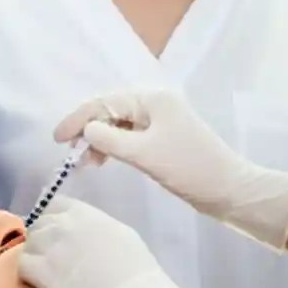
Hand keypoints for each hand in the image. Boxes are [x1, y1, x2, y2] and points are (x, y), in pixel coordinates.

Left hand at [20, 197, 194, 287]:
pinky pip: (23, 264)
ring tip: (48, 269)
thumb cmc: (135, 268)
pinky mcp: (38, 271)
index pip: (56, 205)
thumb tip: (87, 230)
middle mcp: (62, 224)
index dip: (56, 219)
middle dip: (44, 237)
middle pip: (40, 224)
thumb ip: (97, 226)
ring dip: (35, 254)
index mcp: (84, 213)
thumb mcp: (120, 234)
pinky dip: (29, 271)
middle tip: (53, 254)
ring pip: (29, 243)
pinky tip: (41, 282)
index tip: (60, 231)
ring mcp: (48, 246)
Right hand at [56, 91, 287, 248]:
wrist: (229, 189)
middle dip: (88, 128)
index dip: (78, 119)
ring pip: (119, 123)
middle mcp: (156, 102)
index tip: (57, 140)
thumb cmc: (189, 168)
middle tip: (71, 154)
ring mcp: (161, 119)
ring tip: (89, 163)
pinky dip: (115, 145)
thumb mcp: (144, 154)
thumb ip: (110, 139)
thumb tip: (87, 129)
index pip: (105, 102)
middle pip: (111, 109)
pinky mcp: (165, 137)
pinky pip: (131, 134)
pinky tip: (106, 160)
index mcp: (152, 98)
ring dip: (101, 139)